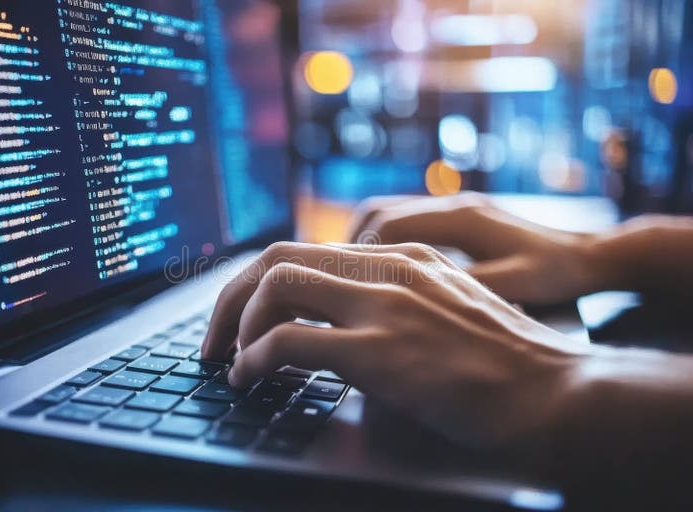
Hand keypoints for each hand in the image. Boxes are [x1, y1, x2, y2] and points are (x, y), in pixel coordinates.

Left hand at [201, 242, 586, 447]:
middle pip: (277, 258)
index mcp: (401, 256)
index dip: (261, 282)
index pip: (307, 250)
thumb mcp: (447, 308)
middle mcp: (387, 268)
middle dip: (231, 298)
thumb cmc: (505, 360)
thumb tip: (344, 322)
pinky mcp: (379, 350)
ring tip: (233, 360)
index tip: (242, 315)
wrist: (555, 389)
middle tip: (213, 337)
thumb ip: (399, 301)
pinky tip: (251, 378)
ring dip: (238, 326)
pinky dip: (254, 359)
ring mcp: (383, 305)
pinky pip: (288, 342)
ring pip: (275, 288)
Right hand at [348, 193, 600, 304]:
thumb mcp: (513, 287)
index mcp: (460, 218)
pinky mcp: (458, 222)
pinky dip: (384, 248)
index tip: (337, 284)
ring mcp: (454, 210)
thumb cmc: (557, 274)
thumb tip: (411, 298)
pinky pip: (406, 227)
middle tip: (328, 280)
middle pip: (377, 214)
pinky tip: (381, 278)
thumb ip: (463, 286)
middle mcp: (451, 206)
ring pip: (387, 217)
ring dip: (362, 246)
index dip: (356, 253)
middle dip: (346, 245)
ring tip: (346, 281)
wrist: (592, 256)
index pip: (387, 224)